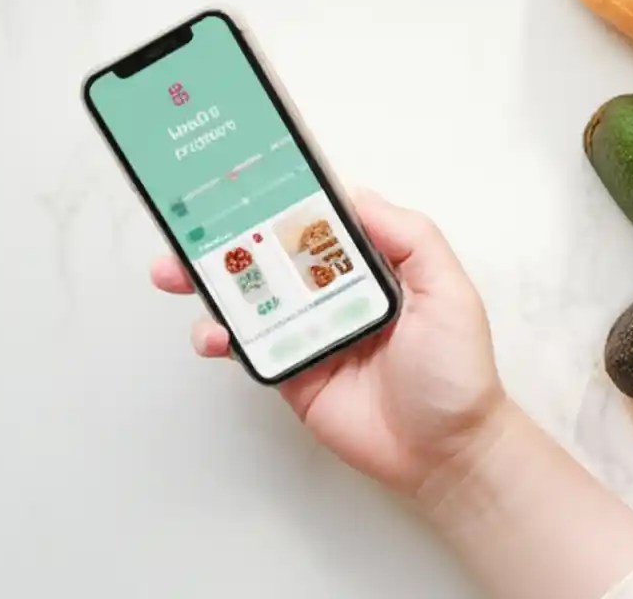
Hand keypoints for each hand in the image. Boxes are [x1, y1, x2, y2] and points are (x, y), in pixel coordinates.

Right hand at [150, 189, 508, 499]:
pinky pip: (249, 348)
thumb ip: (409, 238)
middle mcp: (337, 294)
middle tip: (186, 223)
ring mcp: (311, 333)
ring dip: (209, 283)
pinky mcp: (293, 373)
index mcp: (373, 267)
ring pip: (251, 298)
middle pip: (274, 255)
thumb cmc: (457, 371)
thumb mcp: (447, 290)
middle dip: (227, 237)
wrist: (446, 452)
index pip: (321, 223)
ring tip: (176, 273)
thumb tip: (358, 195)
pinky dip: (221, 337)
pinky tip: (212, 333)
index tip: (242, 181)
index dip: (284, 200)